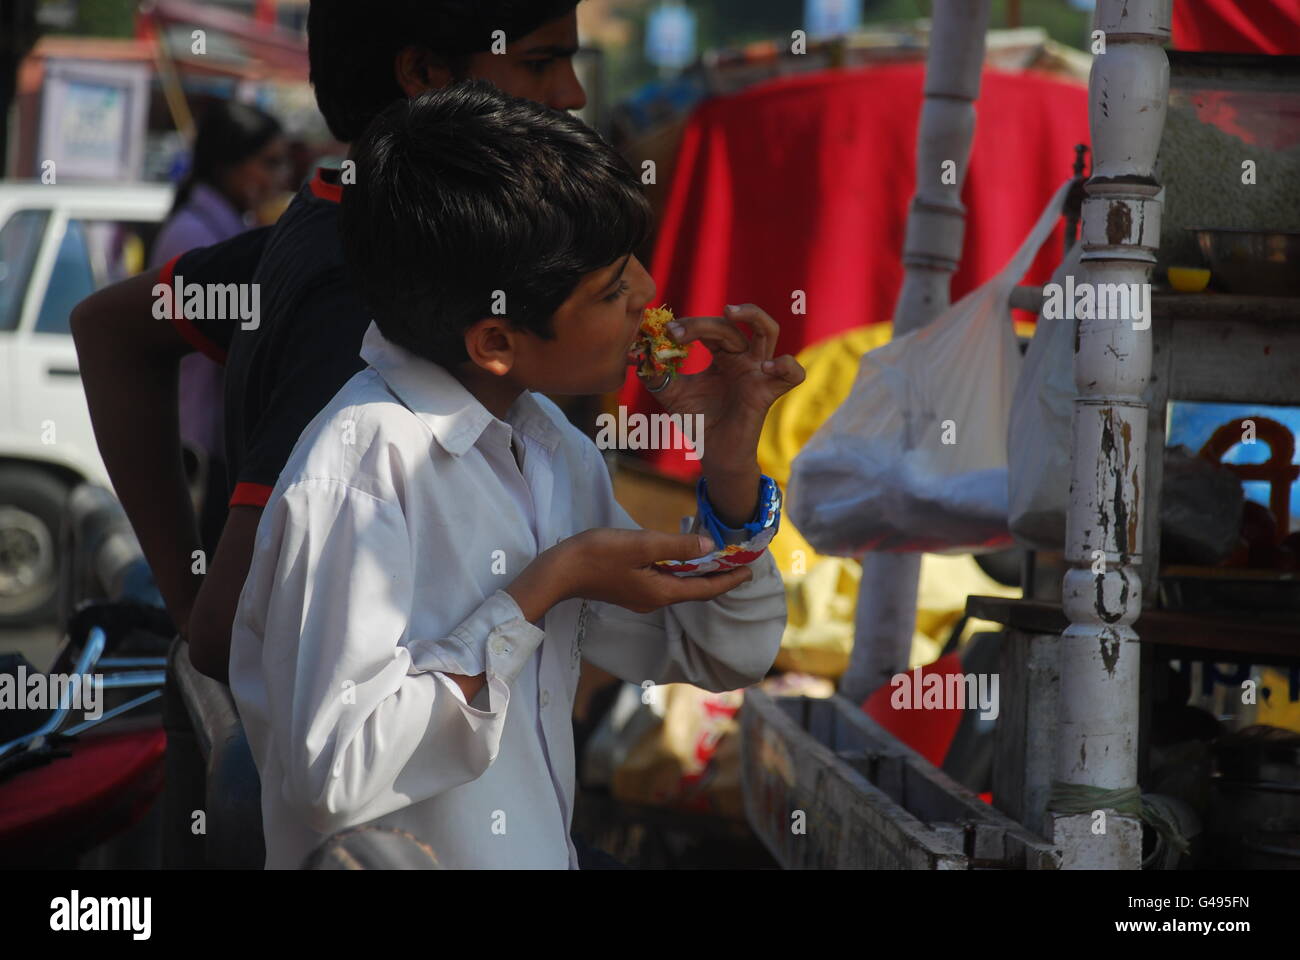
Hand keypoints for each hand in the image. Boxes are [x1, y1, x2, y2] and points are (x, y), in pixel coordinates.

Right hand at [550, 528, 752, 613]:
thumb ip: (676, 546)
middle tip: (738, 561)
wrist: (558, 572)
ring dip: (699, 572)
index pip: (705, 589)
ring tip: (716, 557)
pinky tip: (681, 556)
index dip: (729, 579)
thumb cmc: (597, 555)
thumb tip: (710, 548)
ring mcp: (641, 596)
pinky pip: (664, 581)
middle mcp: (655, 600)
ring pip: (679, 585)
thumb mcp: (640, 544)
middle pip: (695, 589)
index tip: (750, 569)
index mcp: (661, 592)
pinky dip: (680, 570)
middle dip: (718, 576)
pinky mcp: (630, 588)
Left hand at [646, 303, 804, 470]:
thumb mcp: (672, 395)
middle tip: (680, 331)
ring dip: (754, 316)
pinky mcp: (768, 392)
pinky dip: (785, 366)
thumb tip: (638, 356)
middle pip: (733, 325)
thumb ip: (657, 375)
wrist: (713, 454)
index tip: (668, 332)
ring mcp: (759, 373)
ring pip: (769, 331)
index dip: (691, 325)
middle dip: (704, 324)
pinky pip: (793, 374)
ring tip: (731, 311)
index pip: (711, 328)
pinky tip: (765, 367)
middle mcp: (743, 359)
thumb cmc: (699, 422)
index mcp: (723, 355)